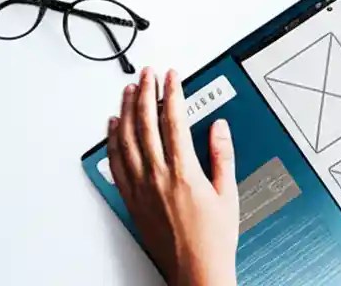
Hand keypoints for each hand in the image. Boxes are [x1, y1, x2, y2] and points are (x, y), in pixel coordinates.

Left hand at [107, 68, 238, 285]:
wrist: (195, 270)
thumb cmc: (213, 238)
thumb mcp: (228, 193)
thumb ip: (222, 156)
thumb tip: (218, 128)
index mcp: (184, 172)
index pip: (174, 121)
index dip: (171, 93)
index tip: (171, 76)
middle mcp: (158, 176)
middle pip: (146, 124)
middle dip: (146, 93)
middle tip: (148, 74)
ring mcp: (140, 188)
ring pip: (126, 139)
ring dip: (126, 110)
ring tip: (128, 90)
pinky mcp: (131, 200)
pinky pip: (116, 163)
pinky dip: (112, 140)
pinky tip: (113, 127)